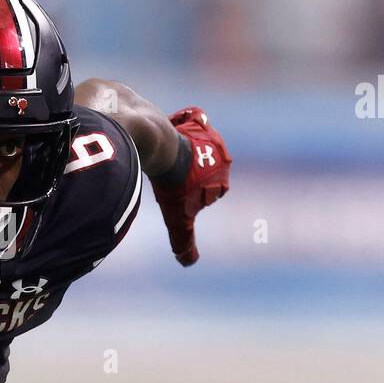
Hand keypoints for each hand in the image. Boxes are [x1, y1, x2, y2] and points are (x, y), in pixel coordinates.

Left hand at [151, 106, 231, 265]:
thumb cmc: (172, 185)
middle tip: (168, 173)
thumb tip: (188, 263)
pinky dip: (183, 124)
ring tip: (165, 155)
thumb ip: (185, 240)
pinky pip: (193, 119)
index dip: (193, 191)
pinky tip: (168, 131)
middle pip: (204, 166)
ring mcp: (210, 134)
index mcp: (223, 176)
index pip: (212, 188)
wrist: (160, 149)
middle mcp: (222, 153)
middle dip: (188, 170)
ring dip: (184, 149)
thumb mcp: (179, 217)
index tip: (178, 190)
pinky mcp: (195, 119)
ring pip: (197, 144)